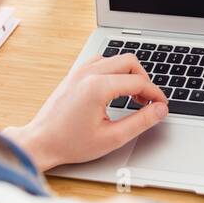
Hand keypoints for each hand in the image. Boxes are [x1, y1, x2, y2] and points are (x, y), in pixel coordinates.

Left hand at [3, 52, 167, 170]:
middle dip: (144, 80)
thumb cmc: (71, 143)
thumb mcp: (112, 138)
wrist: (41, 142)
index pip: (139, 82)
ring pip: (116, 59)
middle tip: (147, 102)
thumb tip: (160, 110)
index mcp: (98, 87)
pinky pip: (102, 62)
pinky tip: (115, 90)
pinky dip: (114, 72)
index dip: (156, 94)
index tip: (162, 106)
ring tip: (132, 97)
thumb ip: (141, 122)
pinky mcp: (75, 74)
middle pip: (130, 62)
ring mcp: (80, 71)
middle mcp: (89, 73)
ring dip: (129, 74)